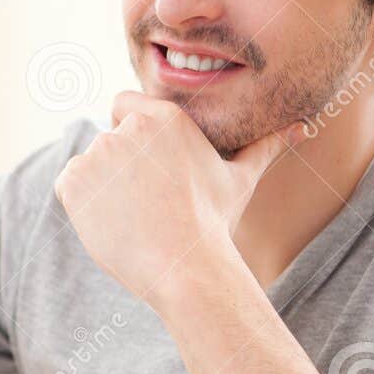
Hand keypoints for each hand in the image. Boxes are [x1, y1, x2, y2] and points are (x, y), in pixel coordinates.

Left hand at [52, 92, 306, 303]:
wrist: (184, 267)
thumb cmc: (214, 224)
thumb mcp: (240, 179)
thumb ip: (264, 147)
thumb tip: (303, 126)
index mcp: (164, 117)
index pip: (124, 106)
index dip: (131, 135)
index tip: (146, 168)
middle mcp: (128, 128)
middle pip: (108, 140)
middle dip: (120, 167)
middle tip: (147, 202)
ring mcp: (98, 153)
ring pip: (90, 165)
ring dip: (102, 187)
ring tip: (134, 215)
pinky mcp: (74, 180)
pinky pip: (69, 185)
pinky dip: (82, 203)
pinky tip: (113, 221)